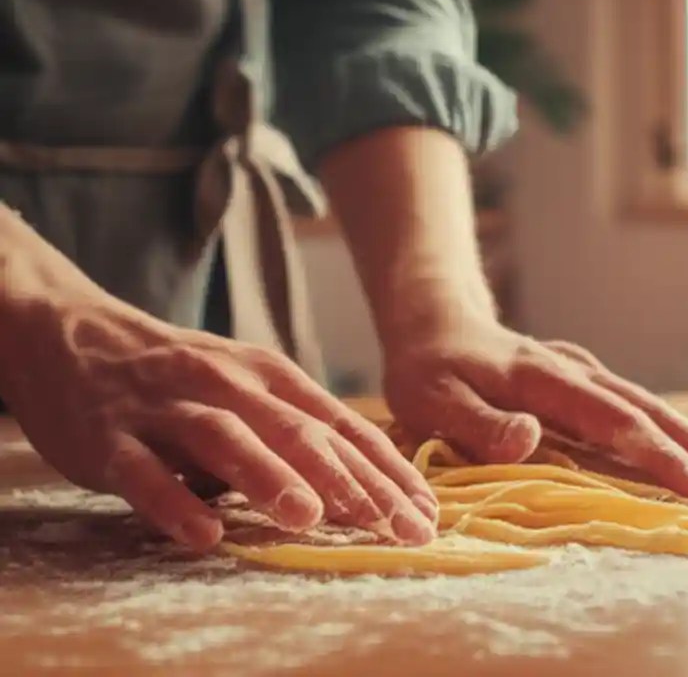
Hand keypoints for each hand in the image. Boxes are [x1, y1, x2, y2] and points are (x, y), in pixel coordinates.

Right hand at [0, 291, 437, 550]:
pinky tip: (204, 534)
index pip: (343, 428)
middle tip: (394, 527)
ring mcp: (168, 407)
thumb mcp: (252, 392)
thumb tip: (375, 487)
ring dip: (268, 477)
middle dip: (352, 483)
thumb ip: (304, 432)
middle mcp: (228, 384)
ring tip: (309, 518)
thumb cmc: (185, 380)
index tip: (427, 516)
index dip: (388, 472)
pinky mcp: (111, 436)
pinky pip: (144, 471)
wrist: (76, 337)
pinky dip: (174, 502)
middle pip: (299, 433)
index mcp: (272, 377)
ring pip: (225, 439)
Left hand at [383, 316, 687, 498]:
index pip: (613, 421)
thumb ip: (478, 424)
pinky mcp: (590, 384)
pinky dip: (678, 432)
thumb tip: (529, 440)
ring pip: (653, 409)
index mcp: (545, 381)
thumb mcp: (432, 400)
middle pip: (650, 413)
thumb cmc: (430, 370)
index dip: (658, 456)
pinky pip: (640, 409)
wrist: (437, 322)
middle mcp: (577, 374)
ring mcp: (588, 376)